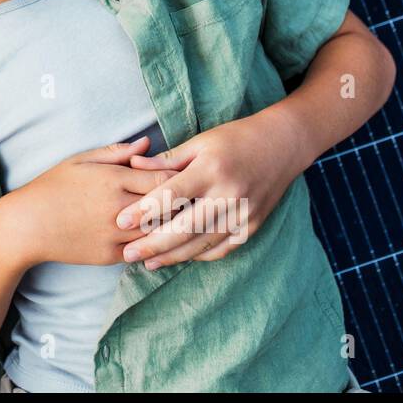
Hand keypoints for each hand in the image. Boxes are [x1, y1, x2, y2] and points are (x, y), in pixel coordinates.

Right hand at [2, 135, 177, 267]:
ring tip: (182, 218)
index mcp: (113, 180)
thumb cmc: (52, 187)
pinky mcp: (111, 256)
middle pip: (170, 207)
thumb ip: (116, 152)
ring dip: (172, 225)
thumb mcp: (80, 161)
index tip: (183, 176)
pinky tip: (158, 236)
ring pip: (160, 232)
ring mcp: (116, 235)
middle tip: (193, 197)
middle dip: (183, 202)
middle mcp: (119, 209)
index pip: (164, 179)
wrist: (27, 225)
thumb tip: (146, 143)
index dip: (178, 177)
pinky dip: (153, 242)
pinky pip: (144, 250)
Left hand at [114, 111, 308, 269]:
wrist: (282, 145)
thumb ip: (166, 160)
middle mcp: (229, 194)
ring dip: (174, 256)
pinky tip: (180, 258)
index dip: (145, 210)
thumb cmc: (234, 139)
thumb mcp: (200, 142)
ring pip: (203, 243)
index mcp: (211, 169)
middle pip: (185, 227)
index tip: (120, 221)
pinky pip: (223, 247)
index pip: (172, 195)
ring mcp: (244, 213)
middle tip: (127, 254)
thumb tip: (132, 166)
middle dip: (154, 244)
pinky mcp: (253, 225)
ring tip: (148, 262)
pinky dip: (200, 255)